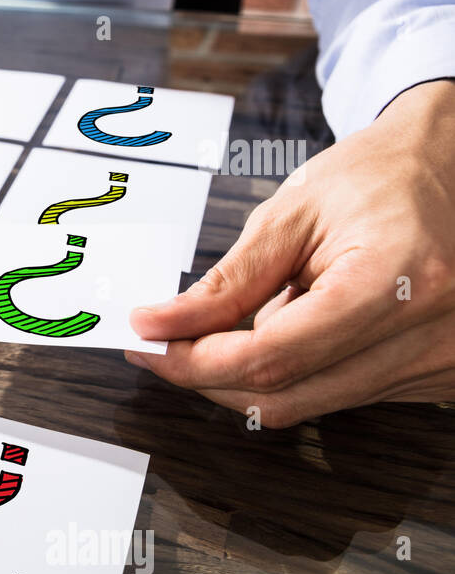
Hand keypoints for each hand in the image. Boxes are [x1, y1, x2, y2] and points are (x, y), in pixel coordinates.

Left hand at [126, 79, 454, 427]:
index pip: (273, 356)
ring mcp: (437, 362)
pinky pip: (334, 396)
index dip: (196, 359)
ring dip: (245, 375)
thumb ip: (227, 282)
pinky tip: (281, 328)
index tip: (148, 341)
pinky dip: (289, 372)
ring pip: (305, 405)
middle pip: (284, 395)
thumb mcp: (290, 214)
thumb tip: (161, 326)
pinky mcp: (431, 377)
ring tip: (223, 326)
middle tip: (162, 341)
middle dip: (208, 374)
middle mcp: (429, 335)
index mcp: (398, 281)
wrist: (445, 167)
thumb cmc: (377, 176)